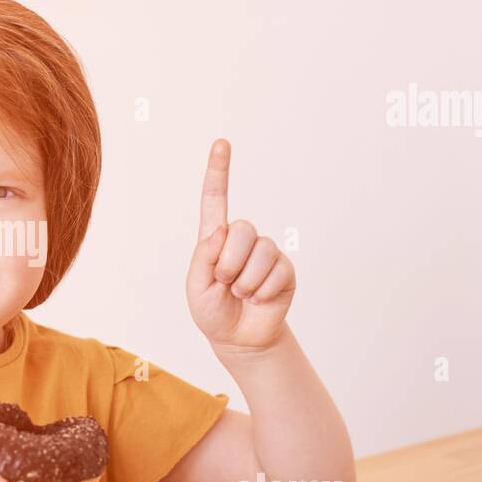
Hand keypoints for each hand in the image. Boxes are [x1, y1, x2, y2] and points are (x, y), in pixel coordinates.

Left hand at [186, 138, 295, 353]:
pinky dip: (263, 292)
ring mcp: (265, 253)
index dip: (219, 171)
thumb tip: (222, 230)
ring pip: (260, 252)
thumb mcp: (196, 287)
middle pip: (242, 229)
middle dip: (229, 263)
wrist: (239, 339)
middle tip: (225, 284)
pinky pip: (276, 273)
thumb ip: (203, 257)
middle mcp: (242, 240)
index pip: (216, 199)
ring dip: (246, 282)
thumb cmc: (213, 311)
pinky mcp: (285, 269)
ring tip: (242, 294)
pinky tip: (259, 299)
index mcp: (215, 239)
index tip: (221, 143)